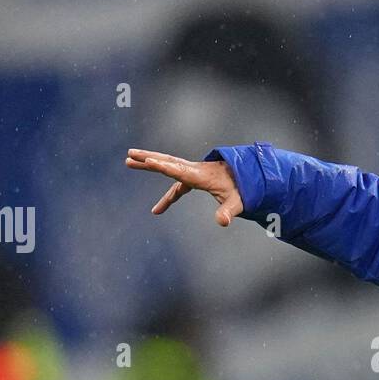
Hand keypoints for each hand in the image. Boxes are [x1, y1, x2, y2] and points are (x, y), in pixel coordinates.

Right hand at [125, 148, 244, 224]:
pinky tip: (159, 210)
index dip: (164, 166)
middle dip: (148, 160)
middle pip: (167, 163)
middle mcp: (194, 170)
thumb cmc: (243, 189)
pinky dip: (167, 194)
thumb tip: (222, 222)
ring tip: (130, 160)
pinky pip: (176, 183)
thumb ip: (228, 211)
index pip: (178, 170)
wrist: (250, 177)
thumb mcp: (237, 202)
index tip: (149, 161)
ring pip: (168, 166)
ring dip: (150, 163)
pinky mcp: (195, 177)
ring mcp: (194, 172)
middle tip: (129, 157)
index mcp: (201, 175)